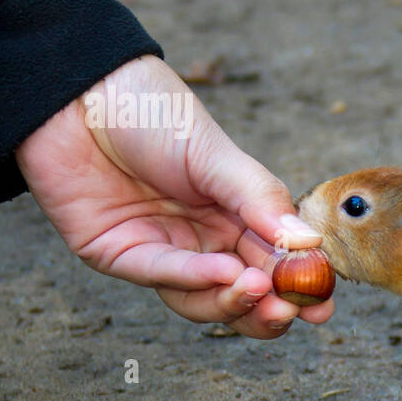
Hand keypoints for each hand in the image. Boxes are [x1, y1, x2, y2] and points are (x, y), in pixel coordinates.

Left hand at [16, 55, 332, 338]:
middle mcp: (200, 239)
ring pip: (202, 298)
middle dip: (270, 306)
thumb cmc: (152, 111)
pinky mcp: (118, 253)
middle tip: (294, 310)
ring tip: (259, 289)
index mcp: (233, 215)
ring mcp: (160, 250)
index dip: (297, 285)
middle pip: (242, 291)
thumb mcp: (216, 153)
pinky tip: (224, 272)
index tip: (323, 302)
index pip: (273, 262)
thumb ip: (260, 199)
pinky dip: (196, 278)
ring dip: (234, 302)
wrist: (78, 90)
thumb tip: (310, 243)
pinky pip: (162, 275)